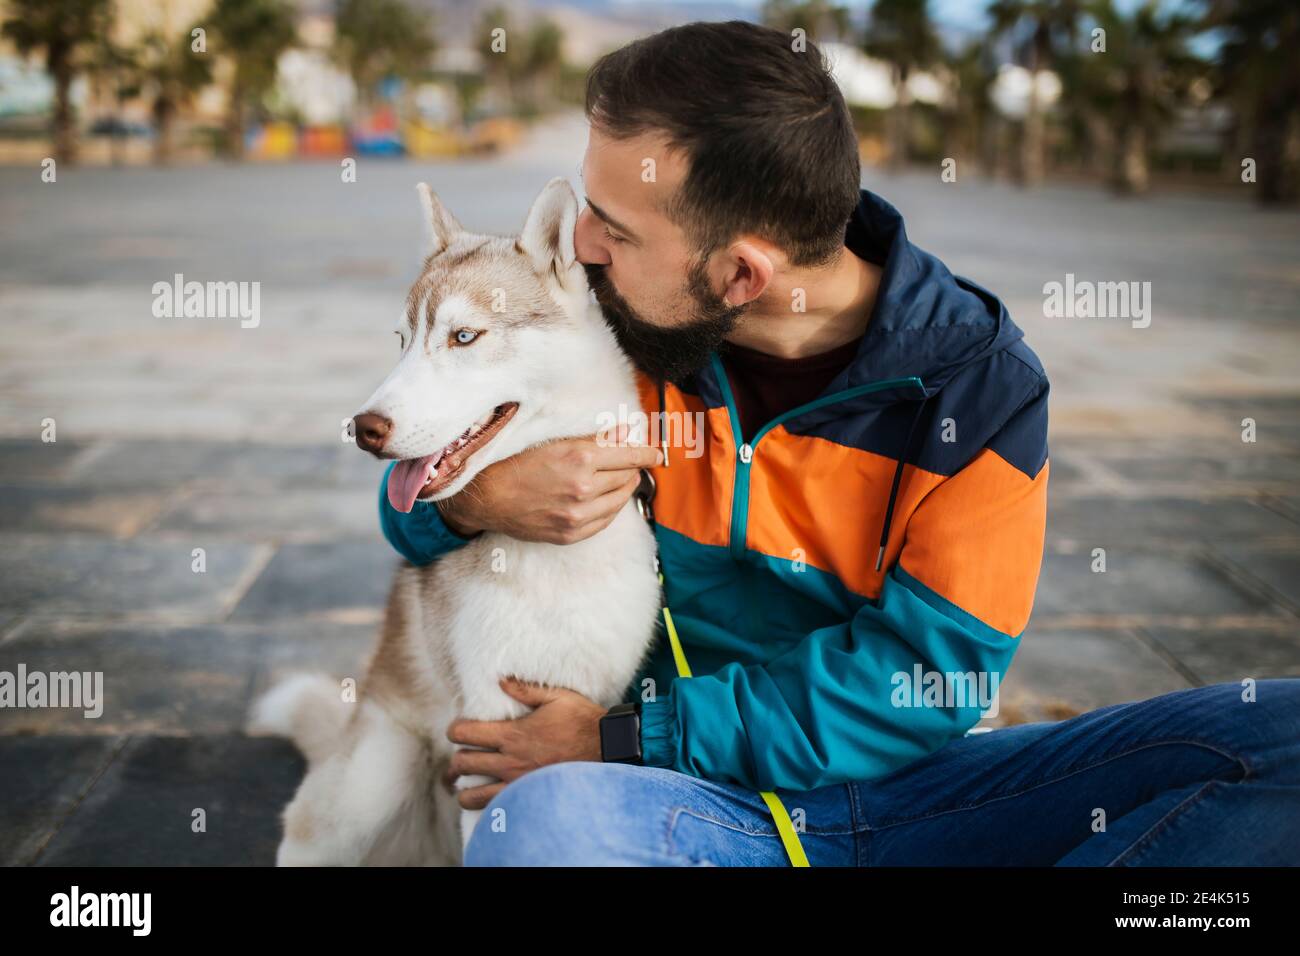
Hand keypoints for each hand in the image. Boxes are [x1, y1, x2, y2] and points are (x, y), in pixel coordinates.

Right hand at [436, 426, 660, 544]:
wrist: (486, 496)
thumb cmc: (516, 461)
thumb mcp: (554, 440)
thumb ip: (594, 438)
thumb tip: (626, 432)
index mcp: (580, 459)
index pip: (629, 455)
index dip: (646, 453)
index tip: (656, 453)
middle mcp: (583, 488)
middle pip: (626, 476)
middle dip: (632, 467)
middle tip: (630, 462)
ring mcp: (577, 515)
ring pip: (619, 500)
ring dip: (623, 488)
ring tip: (620, 479)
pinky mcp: (571, 533)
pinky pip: (605, 521)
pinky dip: (611, 508)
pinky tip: (606, 499)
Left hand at [443, 677, 605, 809]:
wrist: (606, 751)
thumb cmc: (583, 721)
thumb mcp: (558, 696)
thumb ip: (526, 689)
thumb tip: (501, 681)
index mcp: (512, 734)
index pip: (464, 734)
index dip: (454, 730)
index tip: (459, 728)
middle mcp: (509, 762)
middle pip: (462, 764)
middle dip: (455, 760)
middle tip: (461, 756)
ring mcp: (516, 784)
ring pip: (471, 796)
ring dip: (463, 789)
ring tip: (465, 784)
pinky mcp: (527, 800)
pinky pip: (494, 810)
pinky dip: (483, 806)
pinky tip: (487, 799)